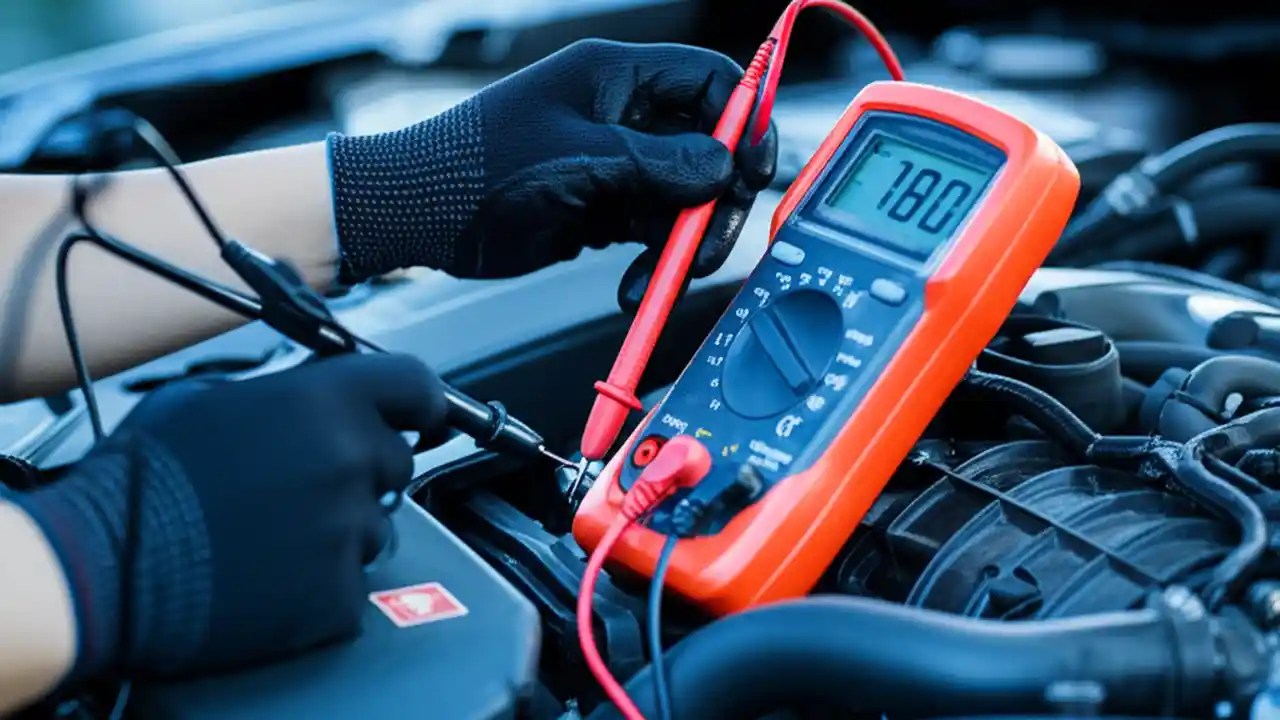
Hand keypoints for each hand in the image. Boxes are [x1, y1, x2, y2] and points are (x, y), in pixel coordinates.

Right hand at [12, 354, 446, 679]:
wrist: (105, 565)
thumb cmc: (145, 479)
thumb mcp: (213, 399)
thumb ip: (289, 395)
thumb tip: (321, 399)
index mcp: (326, 401)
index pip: (418, 385)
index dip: (419, 403)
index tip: (419, 417)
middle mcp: (352, 459)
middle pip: (395, 463)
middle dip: (360, 472)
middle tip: (301, 487)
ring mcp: (350, 532)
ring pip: (376, 527)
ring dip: (339, 530)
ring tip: (270, 535)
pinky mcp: (338, 596)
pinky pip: (351, 583)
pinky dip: (320, 583)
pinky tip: (269, 574)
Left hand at [328, 39, 777, 309]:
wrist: (420, 215)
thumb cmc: (477, 165)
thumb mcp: (576, 159)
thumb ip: (655, 163)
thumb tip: (721, 167)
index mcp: (617, 77)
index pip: (711, 82)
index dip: (743, 121)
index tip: (751, 169)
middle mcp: (623, 116)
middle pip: (708, 152)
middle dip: (713, 203)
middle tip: (705, 246)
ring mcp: (615, 165)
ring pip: (683, 202)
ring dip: (680, 246)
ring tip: (656, 281)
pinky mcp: (602, 209)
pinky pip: (651, 235)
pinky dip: (652, 263)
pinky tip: (633, 287)